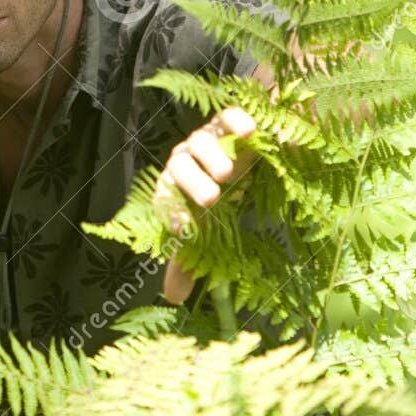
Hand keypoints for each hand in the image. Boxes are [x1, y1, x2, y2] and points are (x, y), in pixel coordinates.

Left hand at [159, 106, 257, 303]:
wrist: (239, 150)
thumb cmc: (216, 194)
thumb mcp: (205, 227)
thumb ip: (187, 259)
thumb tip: (173, 298)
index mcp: (175, 186)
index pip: (164, 197)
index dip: (170, 212)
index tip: (184, 230)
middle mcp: (186, 159)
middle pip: (179, 166)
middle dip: (192, 181)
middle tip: (213, 199)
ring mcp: (206, 138)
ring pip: (200, 140)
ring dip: (211, 155)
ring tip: (230, 173)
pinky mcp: (229, 122)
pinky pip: (227, 116)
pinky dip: (235, 121)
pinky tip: (250, 132)